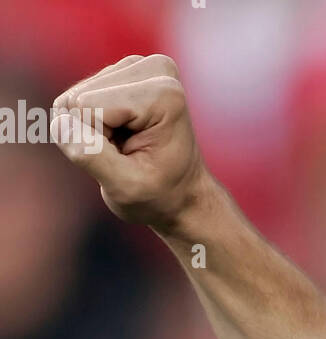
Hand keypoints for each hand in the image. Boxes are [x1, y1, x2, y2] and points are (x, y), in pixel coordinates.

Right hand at [51, 54, 209, 230]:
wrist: (180, 195)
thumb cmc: (159, 197)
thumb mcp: (127, 188)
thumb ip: (91, 155)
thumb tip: (59, 123)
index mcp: (164, 94)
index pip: (88, 107)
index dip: (98, 143)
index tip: (132, 161)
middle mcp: (154, 70)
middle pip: (79, 99)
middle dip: (95, 135)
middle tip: (128, 155)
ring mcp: (136, 67)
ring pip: (74, 99)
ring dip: (93, 131)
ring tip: (127, 147)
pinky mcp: (120, 74)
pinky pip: (76, 99)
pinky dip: (91, 124)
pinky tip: (120, 135)